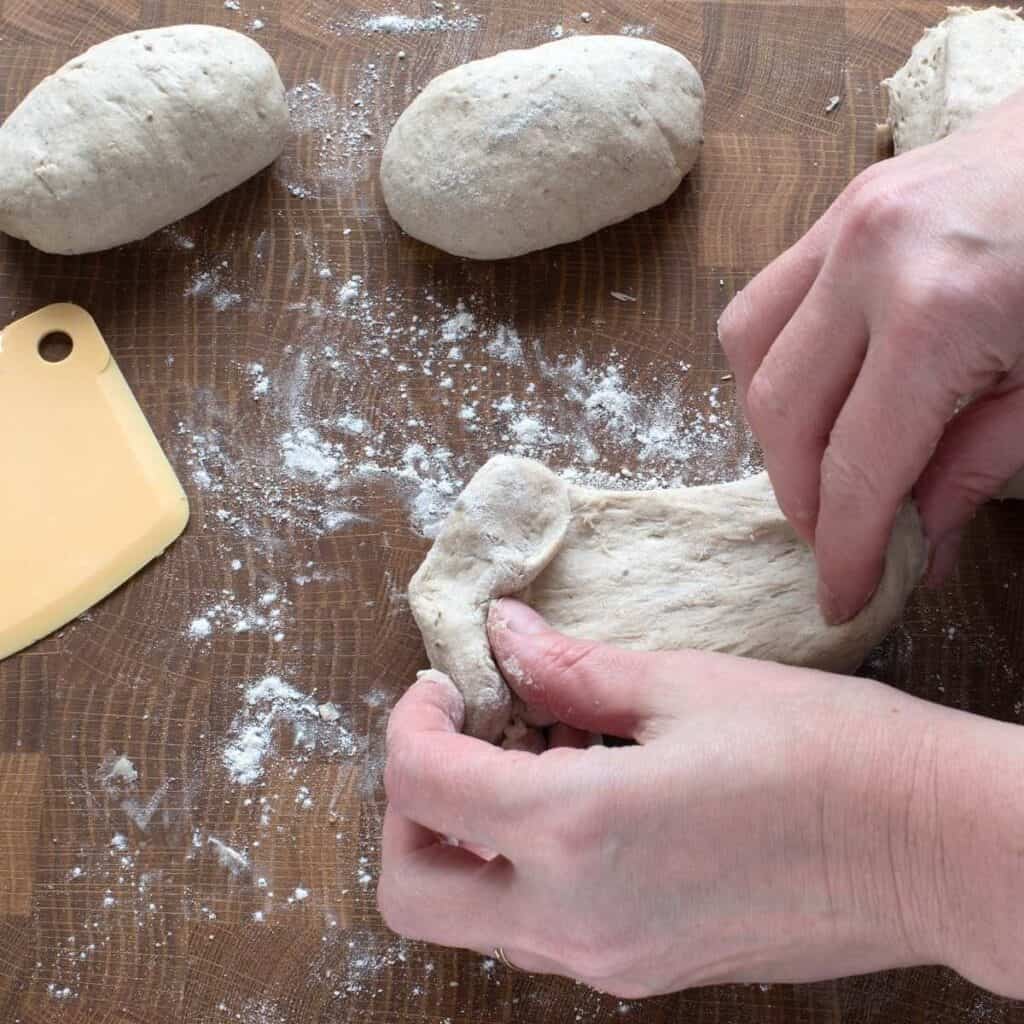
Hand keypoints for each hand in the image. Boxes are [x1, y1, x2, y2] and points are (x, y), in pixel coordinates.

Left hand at [380, 601, 1023, 997]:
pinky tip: (583, 801)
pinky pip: (538, 931)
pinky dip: (522, 869)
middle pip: (414, 893)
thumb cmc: (820, 752)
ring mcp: (610, 961)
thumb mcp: (682, 686)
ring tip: (536, 758)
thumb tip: (503, 634)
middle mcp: (576, 920)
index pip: (421, 789)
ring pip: (473, 919)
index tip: (443, 685)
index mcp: (575, 833)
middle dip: (411, 809)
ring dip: (469, 839)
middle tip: (459, 738)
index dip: (409, 723)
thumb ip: (570, 669)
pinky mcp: (644, 972)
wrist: (928, 844)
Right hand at [718, 89, 1023, 623]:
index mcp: (942, 313)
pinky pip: (765, 302)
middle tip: (838, 538)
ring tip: (821, 466)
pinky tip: (818, 391)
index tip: (840, 597)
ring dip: (773, 429)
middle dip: (801, 497)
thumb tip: (919, 545)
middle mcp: (869, 262)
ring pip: (750, 355)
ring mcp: (845, 224)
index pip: (858, 465)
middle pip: (782, 414)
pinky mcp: (841, 209)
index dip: (844, 547)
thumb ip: (982, 467)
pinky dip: (774, 364)